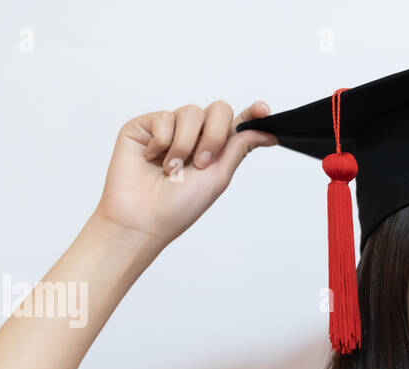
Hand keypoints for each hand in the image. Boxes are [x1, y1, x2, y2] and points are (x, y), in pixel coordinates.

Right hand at [92, 100, 276, 249]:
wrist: (142, 218)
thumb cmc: (177, 206)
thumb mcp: (218, 177)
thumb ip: (238, 148)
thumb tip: (266, 133)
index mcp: (212, 149)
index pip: (235, 124)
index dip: (251, 114)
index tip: (263, 111)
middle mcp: (192, 135)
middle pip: (218, 110)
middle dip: (215, 136)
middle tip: (201, 163)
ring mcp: (168, 128)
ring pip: (191, 112)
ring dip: (185, 145)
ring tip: (172, 169)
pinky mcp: (144, 125)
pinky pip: (164, 117)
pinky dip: (162, 142)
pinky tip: (152, 159)